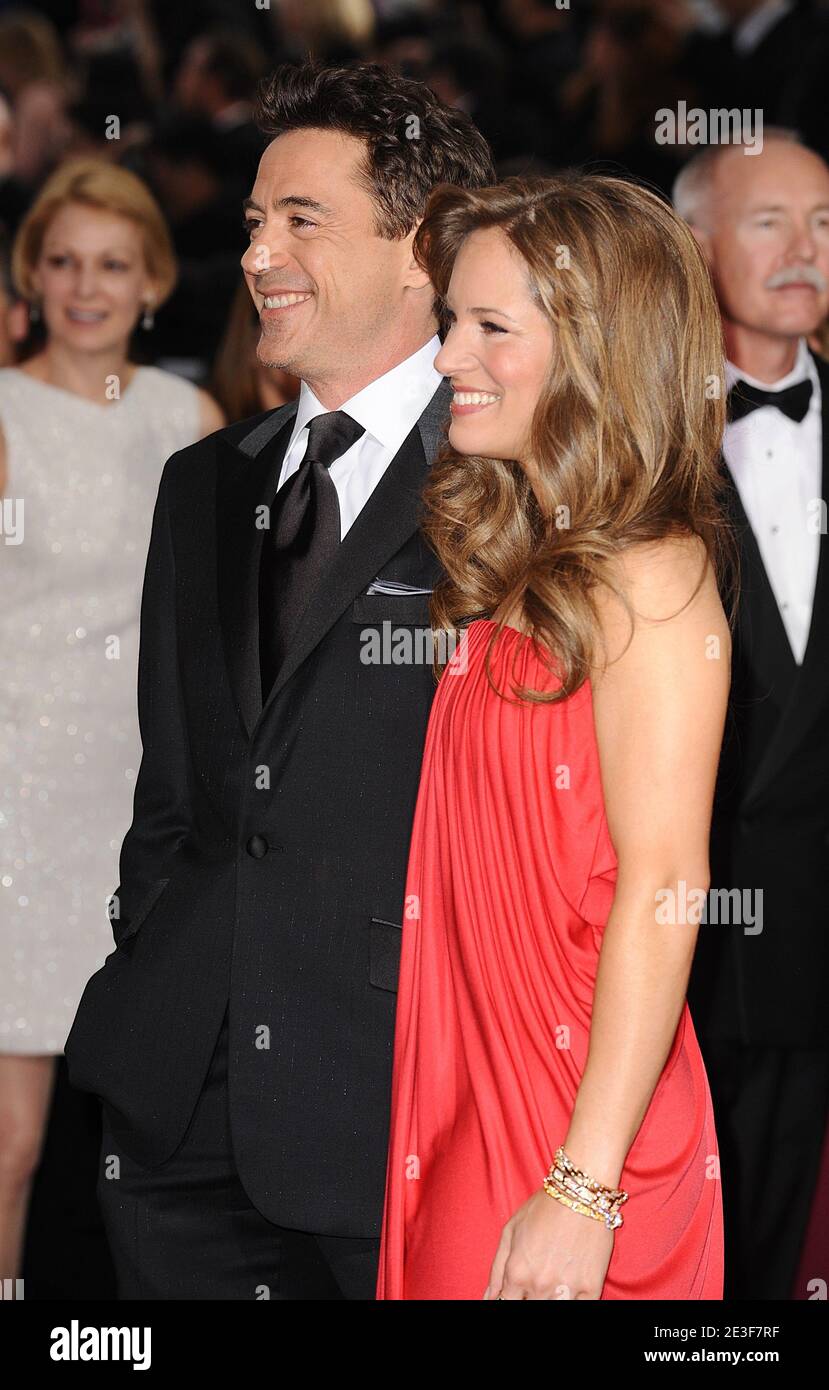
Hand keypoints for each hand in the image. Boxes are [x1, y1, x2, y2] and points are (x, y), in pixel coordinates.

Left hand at [483, 1187, 614, 1299]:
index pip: (506, 1304)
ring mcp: (566, 1289)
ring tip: (554, 1277)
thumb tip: (489, 1298)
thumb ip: (497, 1269)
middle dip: (531, 1296)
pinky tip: (571, 1287)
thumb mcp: (511, 1230)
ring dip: (551, 1298)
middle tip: (540, 1275)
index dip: (511, 1298)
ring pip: (553, 1309)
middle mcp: (539, 1285)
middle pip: (531, 1307)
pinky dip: (574, 1300)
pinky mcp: (591, 1287)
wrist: (580, 1193)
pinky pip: (580, 1308)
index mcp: (517, 1273)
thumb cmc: (543, 1207)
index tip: (518, 1290)